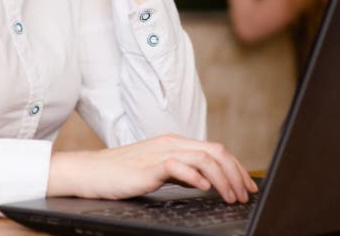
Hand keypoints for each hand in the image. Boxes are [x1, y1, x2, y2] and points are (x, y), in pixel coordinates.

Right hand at [48, 134, 258, 202]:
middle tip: (246, 194)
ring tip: (230, 196)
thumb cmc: (122, 173)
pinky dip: (196, 176)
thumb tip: (205, 181)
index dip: (236, 167)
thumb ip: (181, 172)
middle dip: (236, 173)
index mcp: (176, 143)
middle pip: (216, 151)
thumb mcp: (158, 171)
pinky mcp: (149, 166)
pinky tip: (203, 188)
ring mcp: (161, 153)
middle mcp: (172, 144)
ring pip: (204, 158)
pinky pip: (179, 166)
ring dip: (223, 179)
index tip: (247, 185)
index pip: (216, 150)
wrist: (91, 172)